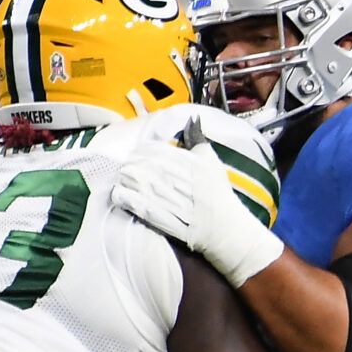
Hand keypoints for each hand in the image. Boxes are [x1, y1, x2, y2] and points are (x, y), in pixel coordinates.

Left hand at [111, 138, 282, 287]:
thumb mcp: (214, 165)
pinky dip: (132, 202)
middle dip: (134, 164)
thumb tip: (192, 120)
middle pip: (154, 169)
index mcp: (199, 169)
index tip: (136, 151)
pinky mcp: (176, 226)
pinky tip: (120, 195)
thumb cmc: (221, 197)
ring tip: (121, 176)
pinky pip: (150, 212)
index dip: (146, 150)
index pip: (166, 153)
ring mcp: (183, 207)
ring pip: (149, 188)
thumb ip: (199, 142)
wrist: (231, 232)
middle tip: (125, 164)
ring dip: (130, 181)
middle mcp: (191, 186)